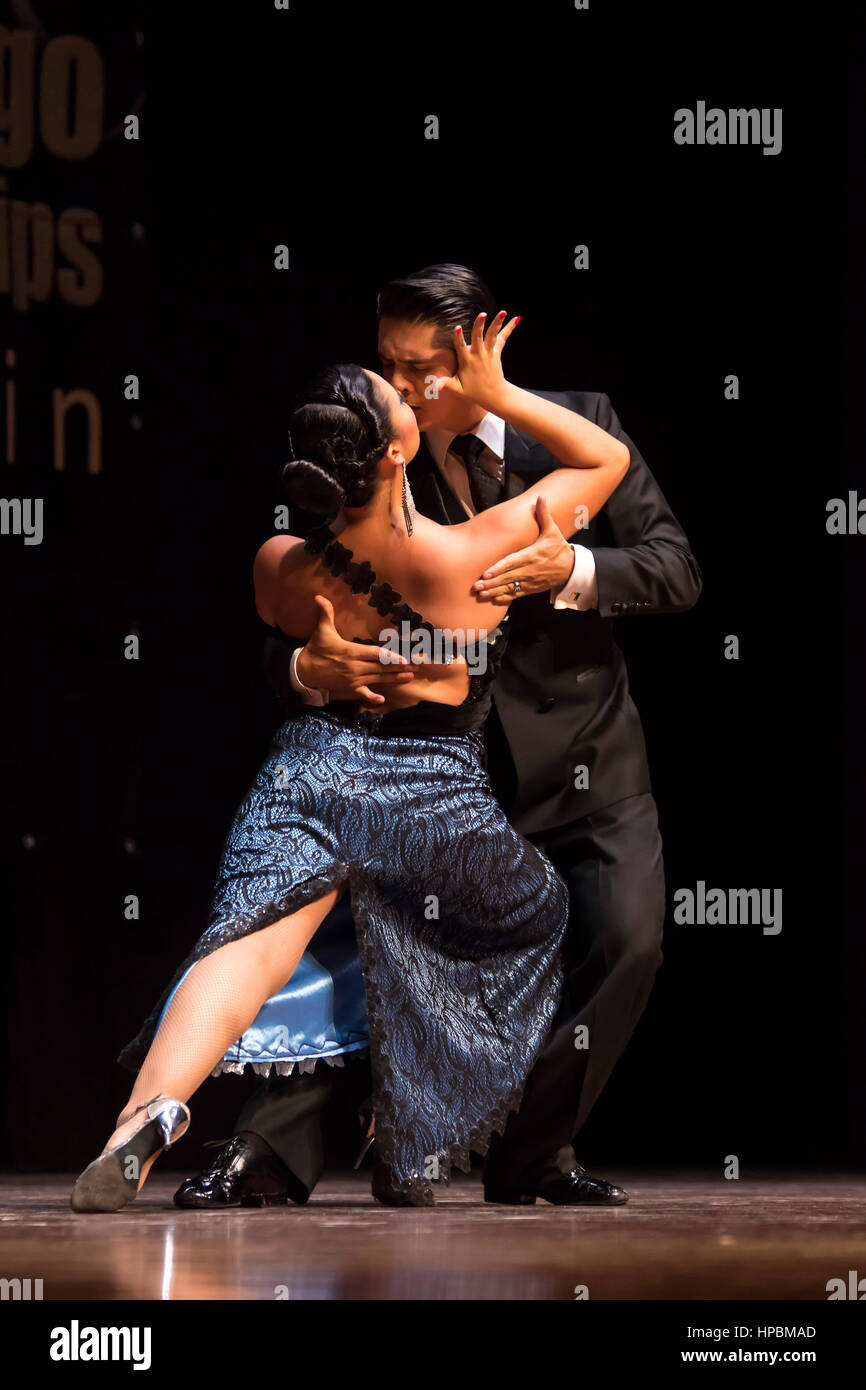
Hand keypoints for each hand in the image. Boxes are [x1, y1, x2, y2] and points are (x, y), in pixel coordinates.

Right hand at [296, 596, 415, 703]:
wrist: (304, 672)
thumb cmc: (315, 650)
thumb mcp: (321, 631)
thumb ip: (326, 614)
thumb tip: (319, 597)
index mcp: (350, 652)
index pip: (374, 655)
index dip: (390, 657)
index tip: (404, 659)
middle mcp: (354, 667)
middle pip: (381, 667)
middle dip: (400, 667)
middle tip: (416, 666)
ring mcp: (353, 680)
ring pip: (378, 679)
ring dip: (395, 678)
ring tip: (410, 676)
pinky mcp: (350, 689)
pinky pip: (363, 694)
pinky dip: (372, 698)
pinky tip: (382, 700)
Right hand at [433, 310, 519, 413]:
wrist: (494, 395)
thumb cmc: (473, 391)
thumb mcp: (458, 389)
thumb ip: (446, 385)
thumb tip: (435, 386)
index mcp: (467, 361)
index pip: (461, 347)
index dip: (458, 338)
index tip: (457, 328)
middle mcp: (479, 355)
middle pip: (479, 338)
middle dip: (479, 326)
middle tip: (482, 314)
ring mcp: (489, 353)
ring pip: (493, 336)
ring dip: (497, 323)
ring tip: (502, 312)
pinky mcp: (497, 352)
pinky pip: (503, 338)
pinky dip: (509, 328)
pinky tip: (517, 318)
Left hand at [472, 497, 573, 603]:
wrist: (571, 567)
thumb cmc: (558, 547)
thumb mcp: (552, 530)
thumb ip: (543, 515)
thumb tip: (540, 497)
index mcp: (532, 555)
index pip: (512, 562)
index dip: (499, 568)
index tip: (486, 573)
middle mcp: (530, 570)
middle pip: (508, 577)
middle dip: (491, 583)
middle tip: (476, 586)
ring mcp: (531, 581)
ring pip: (510, 588)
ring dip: (495, 591)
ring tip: (481, 594)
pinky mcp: (532, 588)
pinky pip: (517, 594)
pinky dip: (506, 598)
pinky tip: (494, 600)